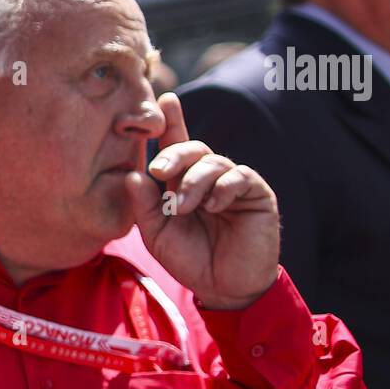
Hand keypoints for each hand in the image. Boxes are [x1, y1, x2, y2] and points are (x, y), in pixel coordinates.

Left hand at [125, 93, 280, 309]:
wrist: (223, 288)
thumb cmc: (190, 259)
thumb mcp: (158, 235)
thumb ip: (145, 206)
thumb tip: (132, 175)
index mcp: (182, 182)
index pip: (176, 145)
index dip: (171, 122)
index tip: (164, 100)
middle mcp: (208, 177)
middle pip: (193, 148)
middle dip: (174, 154)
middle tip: (159, 170)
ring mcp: (233, 183)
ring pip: (214, 161)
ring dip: (194, 181)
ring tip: (183, 206)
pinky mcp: (257, 194)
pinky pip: (240, 177)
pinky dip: (223, 187)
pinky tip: (213, 205)